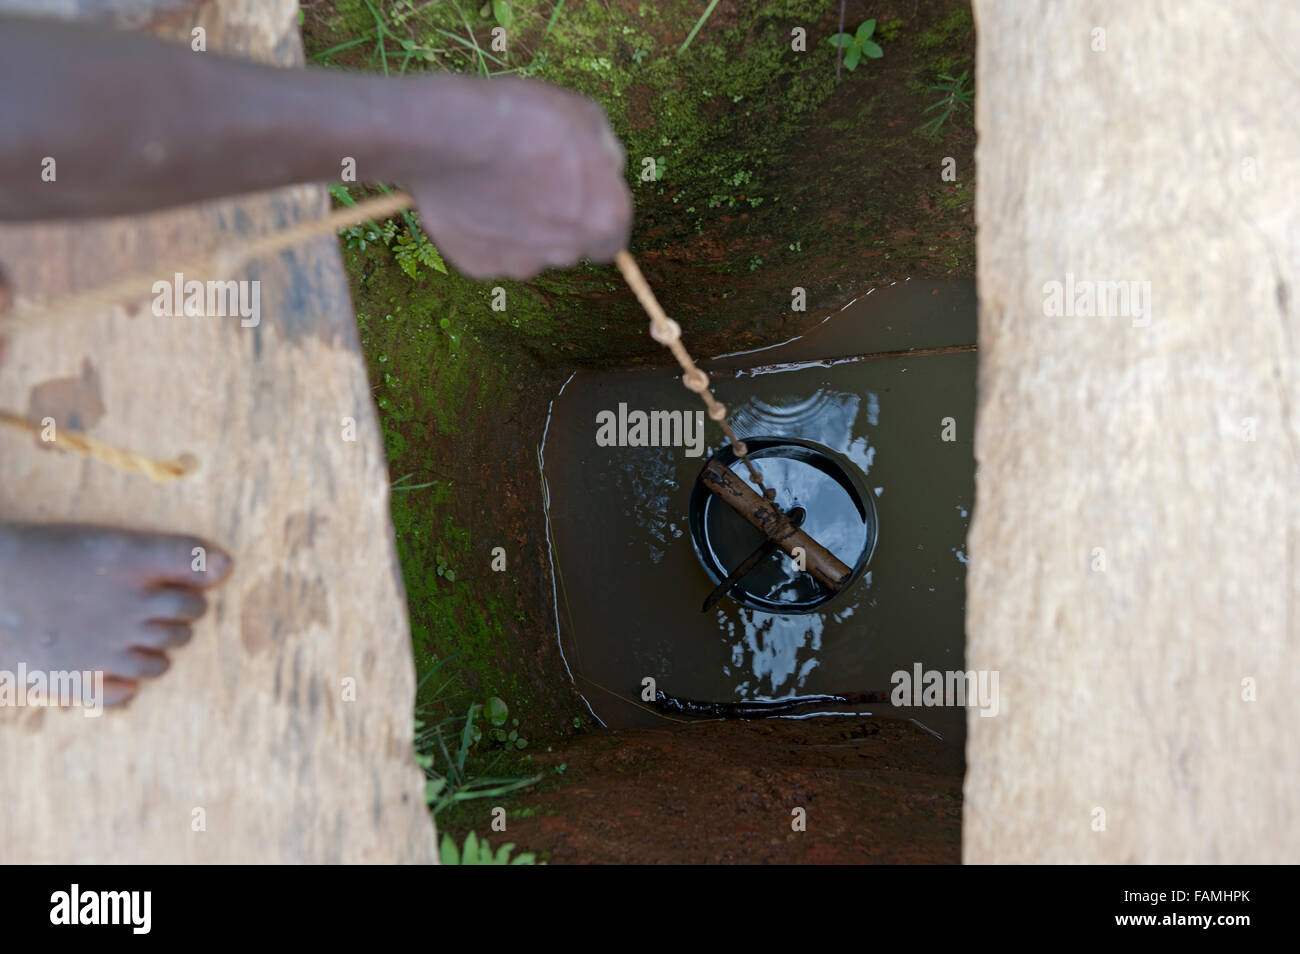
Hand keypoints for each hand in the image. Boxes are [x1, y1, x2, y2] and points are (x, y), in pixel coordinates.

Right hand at [405, 78, 632, 279]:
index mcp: (605, 219)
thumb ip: (606, 152)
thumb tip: (607, 167)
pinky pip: (489, 252)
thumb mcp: (586, 114)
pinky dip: (483, 233)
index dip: (595, 217)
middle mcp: (567, 251)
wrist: (453, 136)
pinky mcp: (480, 265)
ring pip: (529, 252)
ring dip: (520, 229)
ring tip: (497, 187)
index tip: (579, 197)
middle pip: (569, 246)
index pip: (612, 239)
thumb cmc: (524, 121)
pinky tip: (472, 199)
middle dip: (557, 222)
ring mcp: (521, 263)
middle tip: (532, 184)